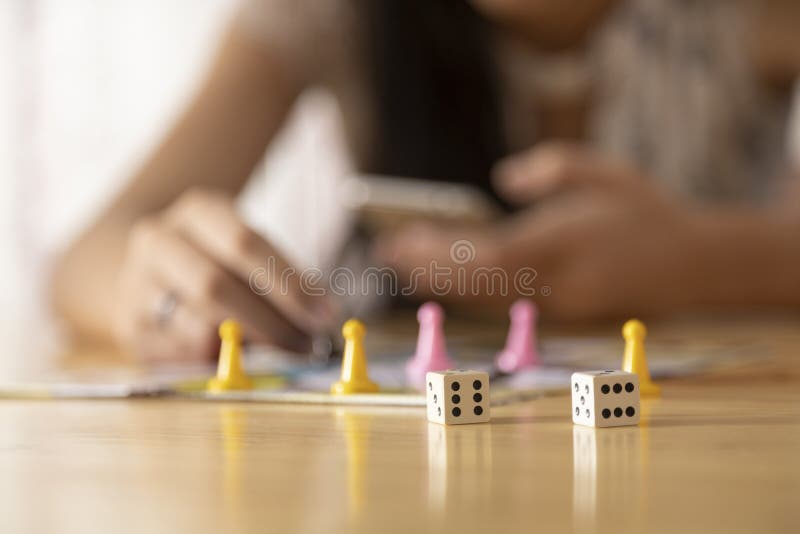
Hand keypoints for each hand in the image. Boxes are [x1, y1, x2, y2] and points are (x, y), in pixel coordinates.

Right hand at [113, 188, 333, 361]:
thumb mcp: (245, 247)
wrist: (146, 266)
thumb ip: (278, 276)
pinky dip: (218, 360)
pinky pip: (180, 354)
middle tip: (307, 345)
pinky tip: (239, 357)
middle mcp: (159, 241)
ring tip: (280, 351)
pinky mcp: (129, 327)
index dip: (290, 283)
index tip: (326, 314)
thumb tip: (319, 319)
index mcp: (198, 211)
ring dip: (247, 346)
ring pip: (195, 325)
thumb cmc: (217, 257)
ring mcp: (136, 284)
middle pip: (216, 286)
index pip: (245, 243)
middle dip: (270, 322)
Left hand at [375, 143, 703, 319]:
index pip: (490, 258)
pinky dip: (466, 290)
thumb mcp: (605, 171)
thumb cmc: (643, 210)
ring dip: (440, 282)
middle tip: (388, 250)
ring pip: (484, 298)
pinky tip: (441, 276)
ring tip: (401, 261)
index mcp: (566, 243)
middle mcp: (557, 282)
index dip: (443, 254)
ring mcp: (556, 304)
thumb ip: (552, 168)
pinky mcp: (556, 313)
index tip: (405, 238)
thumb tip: (502, 179)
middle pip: (477, 285)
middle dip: (428, 269)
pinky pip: (500, 302)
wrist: (689, 265)